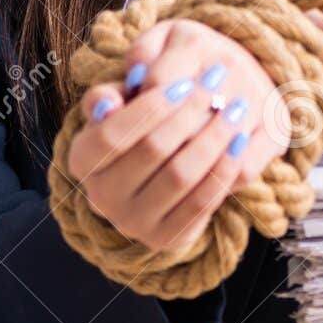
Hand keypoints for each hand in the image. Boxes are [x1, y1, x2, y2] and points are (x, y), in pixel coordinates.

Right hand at [64, 18, 290, 256]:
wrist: (161, 170)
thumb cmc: (141, 122)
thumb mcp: (124, 99)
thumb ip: (117, 88)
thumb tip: (116, 92)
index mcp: (82, 160)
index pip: (112, 133)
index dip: (151, 107)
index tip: (186, 83)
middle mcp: (100, 198)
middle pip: (152, 150)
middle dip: (189, 114)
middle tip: (219, 89)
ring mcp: (132, 224)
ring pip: (180, 176)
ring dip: (213, 138)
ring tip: (236, 110)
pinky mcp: (166, 239)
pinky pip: (202, 203)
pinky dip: (224, 169)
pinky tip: (240, 141)